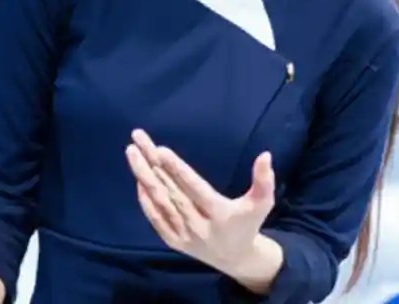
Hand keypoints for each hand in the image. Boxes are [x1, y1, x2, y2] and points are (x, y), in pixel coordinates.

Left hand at [125, 129, 281, 287]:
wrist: (235, 258)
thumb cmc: (247, 223)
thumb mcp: (261, 204)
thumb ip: (264, 181)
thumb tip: (265, 155)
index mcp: (218, 213)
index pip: (194, 188)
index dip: (178, 170)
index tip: (161, 150)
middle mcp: (197, 224)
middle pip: (170, 190)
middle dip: (152, 163)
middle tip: (138, 140)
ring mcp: (182, 233)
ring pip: (159, 201)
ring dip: (143, 176)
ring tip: (132, 152)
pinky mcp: (172, 240)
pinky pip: (155, 218)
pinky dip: (145, 198)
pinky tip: (138, 179)